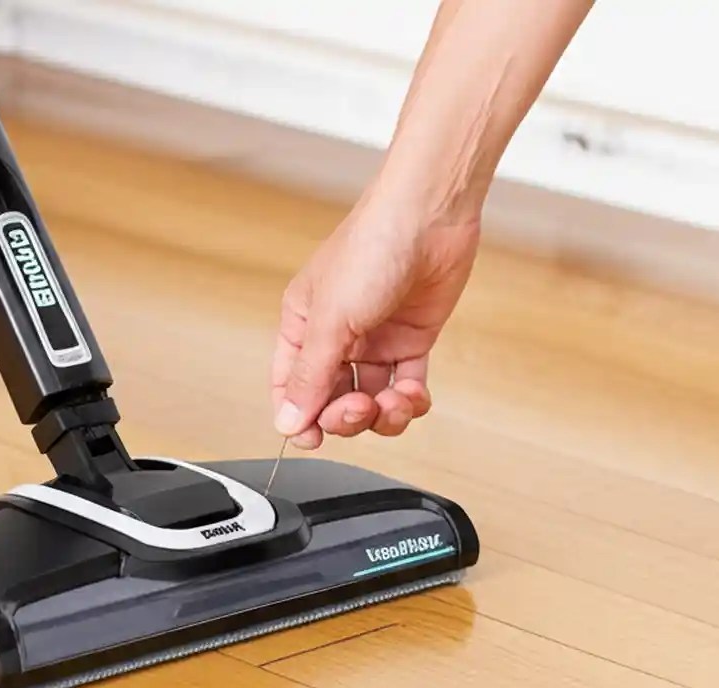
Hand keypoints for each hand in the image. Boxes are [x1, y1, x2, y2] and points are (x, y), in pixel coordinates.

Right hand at [270, 198, 479, 448]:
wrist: (430, 217)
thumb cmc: (371, 247)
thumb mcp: (331, 320)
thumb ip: (309, 377)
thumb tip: (288, 422)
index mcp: (303, 325)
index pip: (290, 385)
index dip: (299, 417)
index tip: (313, 439)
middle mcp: (336, 335)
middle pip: (332, 399)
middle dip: (347, 415)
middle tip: (359, 409)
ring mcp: (375, 339)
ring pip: (371, 400)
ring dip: (383, 414)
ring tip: (394, 402)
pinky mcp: (411, 340)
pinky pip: (406, 388)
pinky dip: (410, 401)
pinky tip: (413, 394)